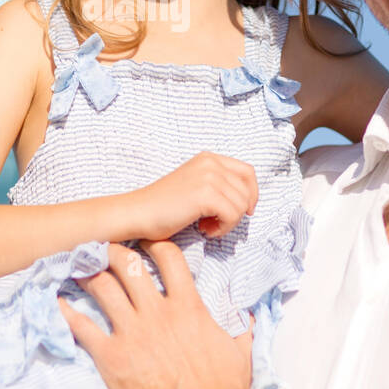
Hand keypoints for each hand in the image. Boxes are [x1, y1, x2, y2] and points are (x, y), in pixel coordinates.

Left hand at [60, 240, 253, 388]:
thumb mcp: (240, 352)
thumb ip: (241, 327)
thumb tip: (250, 314)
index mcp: (188, 307)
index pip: (168, 258)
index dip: (153, 244)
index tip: (143, 242)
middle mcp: (157, 312)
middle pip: (127, 264)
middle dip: (112, 250)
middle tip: (101, 246)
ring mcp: (132, 333)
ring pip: (103, 287)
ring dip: (88, 273)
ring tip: (77, 266)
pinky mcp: (112, 357)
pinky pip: (81, 326)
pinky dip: (66, 311)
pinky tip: (57, 301)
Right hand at [127, 152, 257, 239]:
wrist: (137, 213)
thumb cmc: (163, 206)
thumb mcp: (194, 185)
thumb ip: (217, 184)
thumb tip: (247, 201)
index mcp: (208, 158)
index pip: (248, 172)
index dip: (251, 194)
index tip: (243, 211)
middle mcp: (210, 162)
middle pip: (247, 190)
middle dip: (238, 212)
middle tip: (215, 222)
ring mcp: (208, 177)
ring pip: (242, 205)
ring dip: (228, 223)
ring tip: (206, 227)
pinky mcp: (205, 194)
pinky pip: (232, 216)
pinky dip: (222, 229)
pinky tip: (204, 230)